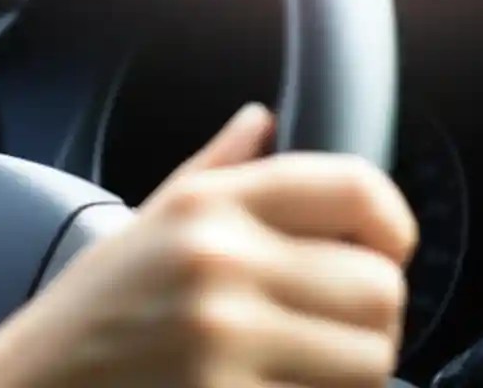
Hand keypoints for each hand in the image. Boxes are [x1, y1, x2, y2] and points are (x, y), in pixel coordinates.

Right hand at [0, 105, 418, 386]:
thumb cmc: (89, 316)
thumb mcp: (145, 222)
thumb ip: (215, 167)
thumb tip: (263, 120)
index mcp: (205, 206)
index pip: (354, 188)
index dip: (393, 223)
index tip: (387, 249)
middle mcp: (219, 262)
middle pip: (380, 287)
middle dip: (369, 316)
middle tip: (327, 328)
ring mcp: (225, 339)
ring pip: (371, 361)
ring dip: (349, 371)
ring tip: (294, 366)